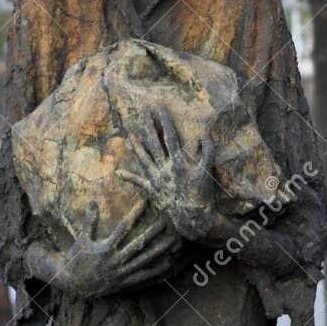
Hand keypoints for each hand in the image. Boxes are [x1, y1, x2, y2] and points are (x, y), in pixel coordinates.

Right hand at [36, 199, 181, 296]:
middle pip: (139, 243)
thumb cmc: (76, 259)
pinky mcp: (123, 282)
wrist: (72, 284)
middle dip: (154, 231)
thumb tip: (92, 201)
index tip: (146, 202)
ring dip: (160, 250)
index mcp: (105, 248)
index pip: (124, 227)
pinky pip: (143, 276)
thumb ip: (89, 221)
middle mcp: (115, 260)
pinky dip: (156, 270)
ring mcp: (120, 272)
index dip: (135, 213)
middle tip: (167, 220)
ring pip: (144, 260)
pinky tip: (168, 263)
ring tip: (173, 241)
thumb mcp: (82, 239)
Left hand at [118, 107, 224, 244]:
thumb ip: (208, 152)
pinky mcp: (152, 190)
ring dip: (136, 146)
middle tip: (142, 113)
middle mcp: (164, 168)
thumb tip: (205, 134)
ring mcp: (156, 179)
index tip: (160, 108)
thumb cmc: (202, 195)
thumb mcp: (207, 172)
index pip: (169, 137)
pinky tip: (118, 171)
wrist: (192, 217)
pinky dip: (128, 176)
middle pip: (153, 143)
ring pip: (143, 158)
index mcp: (178, 162)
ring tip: (130, 134)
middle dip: (148, 126)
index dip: (165, 122)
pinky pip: (138, 182)